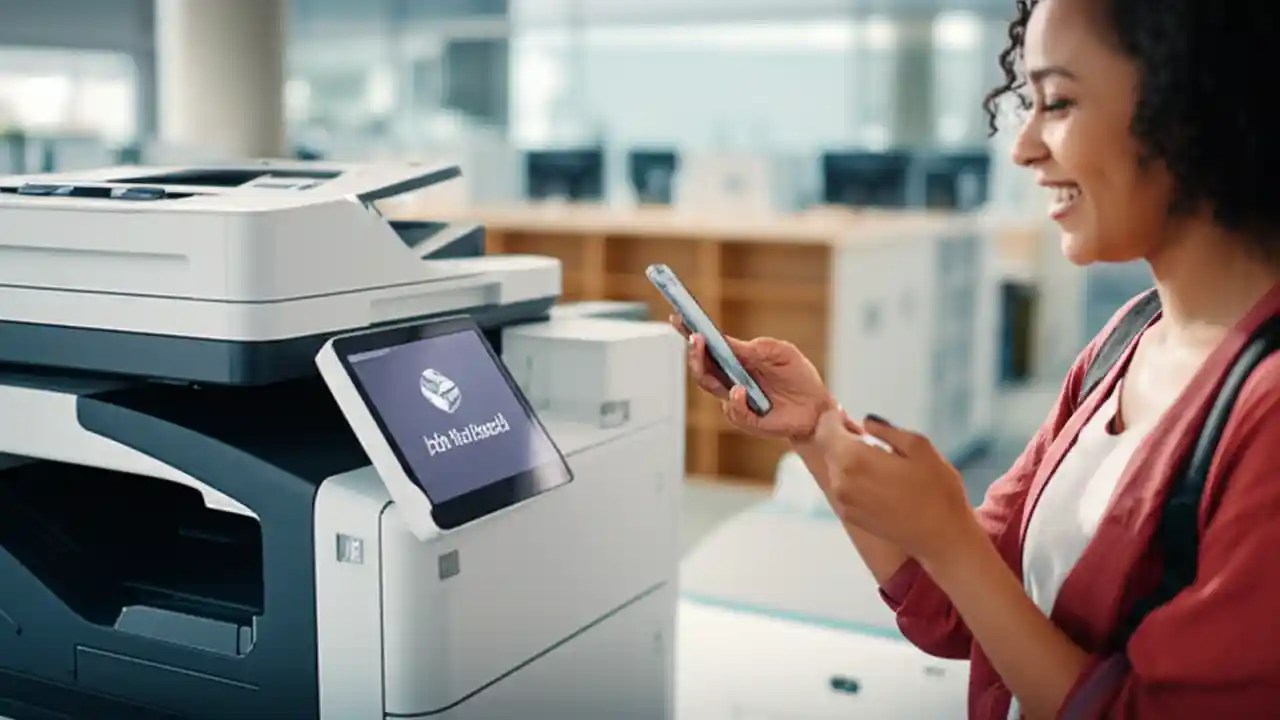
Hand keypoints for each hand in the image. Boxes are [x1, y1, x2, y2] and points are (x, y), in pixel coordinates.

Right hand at [669, 315, 835, 441]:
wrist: (817, 406)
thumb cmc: (797, 376)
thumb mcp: (781, 352)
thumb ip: (756, 348)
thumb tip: (729, 343)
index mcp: (737, 359)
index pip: (708, 346)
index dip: (690, 332)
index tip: (677, 317)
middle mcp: (731, 379)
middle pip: (701, 367)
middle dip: (694, 352)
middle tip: (695, 337)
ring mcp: (736, 399)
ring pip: (709, 386)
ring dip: (704, 370)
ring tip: (706, 351)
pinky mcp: (747, 419)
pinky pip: (734, 410)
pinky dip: (735, 400)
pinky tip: (740, 390)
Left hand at [812, 412, 977, 564]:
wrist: (942, 538)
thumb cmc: (937, 489)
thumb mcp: (919, 446)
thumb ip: (886, 430)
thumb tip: (866, 422)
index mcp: (853, 459)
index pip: (825, 429)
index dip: (833, 418)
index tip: (845, 413)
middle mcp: (840, 481)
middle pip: (829, 449)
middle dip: (842, 437)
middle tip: (865, 434)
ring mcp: (843, 502)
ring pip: (836, 469)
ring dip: (848, 458)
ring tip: (875, 457)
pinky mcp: (851, 517)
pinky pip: (844, 488)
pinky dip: (853, 478)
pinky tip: (878, 480)